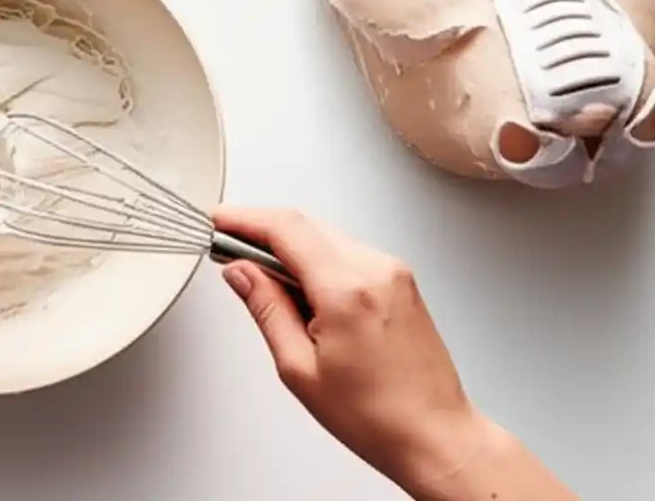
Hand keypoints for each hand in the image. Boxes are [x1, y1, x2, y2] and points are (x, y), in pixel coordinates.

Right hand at [215, 208, 575, 499]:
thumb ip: (266, 309)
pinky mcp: (401, 281)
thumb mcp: (299, 367)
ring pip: (326, 237)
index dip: (244, 220)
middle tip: (230, 253)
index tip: (218, 222)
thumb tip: (241, 274)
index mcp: (347, 290)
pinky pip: (347, 253)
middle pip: (305, 225)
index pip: (286, 228)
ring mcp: (393, 272)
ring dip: (290, 248)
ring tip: (266, 284)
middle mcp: (375, 269)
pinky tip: (302, 291)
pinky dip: (317, 260)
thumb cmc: (377, 416)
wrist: (435, 435)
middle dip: (262, 233)